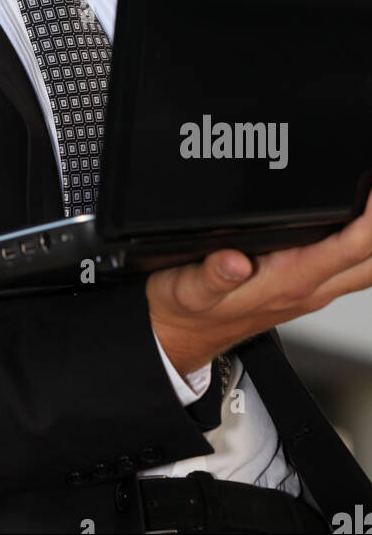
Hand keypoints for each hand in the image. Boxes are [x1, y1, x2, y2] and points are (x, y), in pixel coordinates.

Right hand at [147, 185, 371, 375]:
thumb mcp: (187, 291)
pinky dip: (365, 246)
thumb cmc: (186, 312)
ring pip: (368, 267)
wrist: (181, 337)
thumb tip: (234, 261)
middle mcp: (309, 287)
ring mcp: (313, 290)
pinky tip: (356, 222)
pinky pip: (353, 269)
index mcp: (288, 281)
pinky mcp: (307, 289)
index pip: (351, 248)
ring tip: (370, 196)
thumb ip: (212, 276)